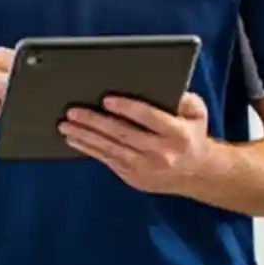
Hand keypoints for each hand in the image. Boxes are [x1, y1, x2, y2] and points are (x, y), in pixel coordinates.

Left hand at [58, 92, 220, 196]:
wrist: (196, 173)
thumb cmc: (191, 134)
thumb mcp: (198, 112)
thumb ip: (185, 98)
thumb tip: (164, 87)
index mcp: (178, 133)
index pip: (149, 117)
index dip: (127, 107)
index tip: (106, 98)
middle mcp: (161, 152)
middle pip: (123, 133)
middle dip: (95, 121)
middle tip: (73, 111)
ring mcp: (145, 168)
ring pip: (110, 149)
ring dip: (85, 137)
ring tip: (65, 125)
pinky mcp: (133, 177)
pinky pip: (107, 160)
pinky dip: (88, 149)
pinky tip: (74, 140)